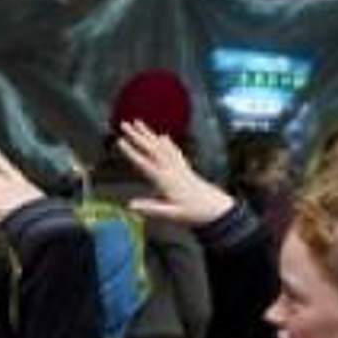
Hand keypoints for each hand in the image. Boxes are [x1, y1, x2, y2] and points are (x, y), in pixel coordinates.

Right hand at [116, 121, 233, 226]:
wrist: (217, 208)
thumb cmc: (194, 213)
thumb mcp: (172, 214)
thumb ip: (151, 208)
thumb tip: (130, 205)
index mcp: (166, 180)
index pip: (144, 163)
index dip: (131, 152)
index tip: (120, 141)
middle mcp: (172, 169)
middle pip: (152, 149)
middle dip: (137, 136)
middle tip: (124, 124)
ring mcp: (179, 167)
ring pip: (161, 146)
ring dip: (149, 134)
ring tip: (138, 123)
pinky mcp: (185, 168)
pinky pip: (174, 151)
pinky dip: (167, 142)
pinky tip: (163, 136)